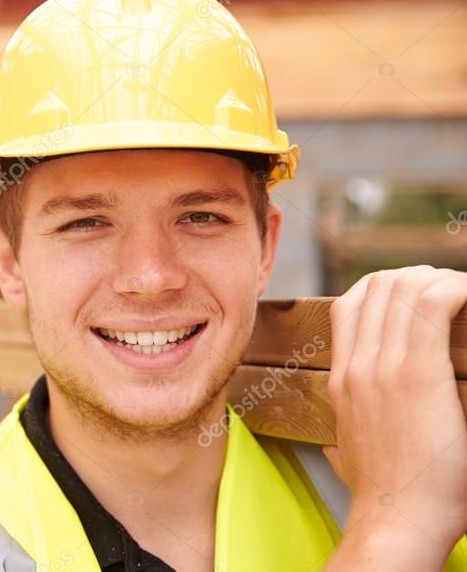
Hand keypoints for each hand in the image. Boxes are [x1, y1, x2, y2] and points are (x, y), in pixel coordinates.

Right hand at [325, 266, 466, 568]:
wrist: (396, 518)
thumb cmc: (384, 494)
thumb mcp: (349, 455)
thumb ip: (346, 438)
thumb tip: (342, 444)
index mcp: (341, 380)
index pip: (350, 304)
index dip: (384, 285)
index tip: (417, 293)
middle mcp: (356, 366)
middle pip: (376, 287)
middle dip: (416, 277)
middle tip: (449, 290)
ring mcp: (381, 368)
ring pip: (402, 288)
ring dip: (438, 280)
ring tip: (462, 292)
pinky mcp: (414, 375)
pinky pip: (431, 307)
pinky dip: (455, 290)